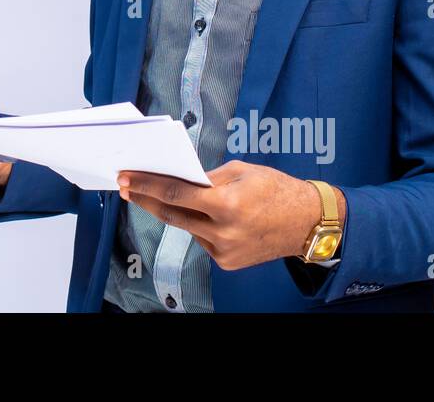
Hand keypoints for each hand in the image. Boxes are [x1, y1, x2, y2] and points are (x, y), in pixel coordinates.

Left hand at [116, 161, 343, 270]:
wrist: (307, 223)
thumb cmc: (276, 189)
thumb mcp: (241, 170)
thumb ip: (207, 177)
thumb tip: (177, 177)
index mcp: (227, 203)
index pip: (175, 192)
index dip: (146, 185)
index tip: (127, 178)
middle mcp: (223, 231)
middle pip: (171, 214)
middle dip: (146, 200)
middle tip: (126, 188)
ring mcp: (224, 251)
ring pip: (185, 227)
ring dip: (170, 211)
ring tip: (153, 196)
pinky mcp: (226, 262)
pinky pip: (201, 239)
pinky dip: (197, 225)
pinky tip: (202, 215)